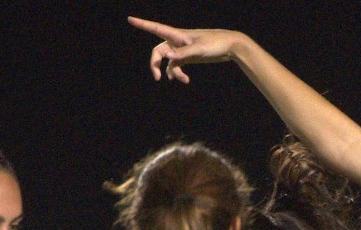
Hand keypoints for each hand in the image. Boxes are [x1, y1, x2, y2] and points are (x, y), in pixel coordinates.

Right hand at [128, 17, 248, 82]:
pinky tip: (185, 80)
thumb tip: (167, 57)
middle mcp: (177, 41)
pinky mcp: (188, 57)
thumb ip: (182, 53)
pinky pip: (177, 66)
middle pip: (158, 51)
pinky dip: (178, 73)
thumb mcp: (199, 49)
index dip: (142, 24)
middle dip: (155, 63)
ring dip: (171, 72)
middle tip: (156, 77)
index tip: (129, 19)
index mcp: (178, 34)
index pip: (156, 28)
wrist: (230, 46)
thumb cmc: (215, 43)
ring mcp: (182, 50)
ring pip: (168, 61)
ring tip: (182, 80)